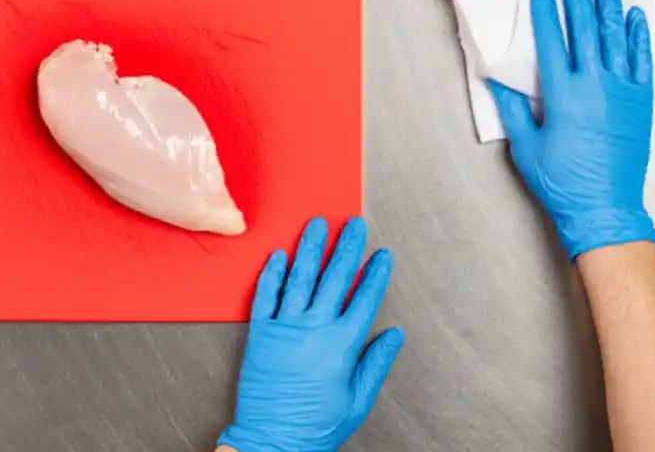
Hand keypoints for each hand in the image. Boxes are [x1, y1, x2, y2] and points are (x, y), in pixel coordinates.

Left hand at [218, 218, 403, 451]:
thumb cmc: (316, 426)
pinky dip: (272, 273)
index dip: (376, 273)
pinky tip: (280, 254)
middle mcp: (314, 329)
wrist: (272, 441)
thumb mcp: (358, 400)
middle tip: (353, 224)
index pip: (364, 297)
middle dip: (347, 247)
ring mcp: (285, 328)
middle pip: (334, 277)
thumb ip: (376, 363)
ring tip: (317, 224)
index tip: (383, 254)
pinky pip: (265, 296)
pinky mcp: (260, 334)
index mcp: (342, 344)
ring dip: (310, 248)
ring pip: (300, 278)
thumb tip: (394, 335)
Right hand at [488, 0, 654, 259]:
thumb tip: (497, 79)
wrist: (605, 209)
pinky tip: (635, 17)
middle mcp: (595, 86)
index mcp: (563, 95)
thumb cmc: (562, 184)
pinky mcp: (642, 103)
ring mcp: (622, 92)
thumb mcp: (526, 146)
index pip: (551, 41)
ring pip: (616, 38)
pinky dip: (639, 36)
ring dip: (610, 6)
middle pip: (585, 29)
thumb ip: (512, 108)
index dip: (544, 12)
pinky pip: (643, 61)